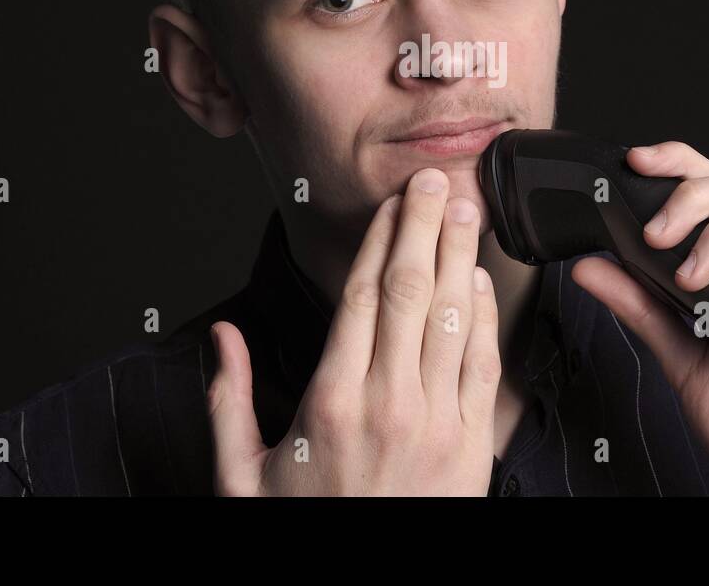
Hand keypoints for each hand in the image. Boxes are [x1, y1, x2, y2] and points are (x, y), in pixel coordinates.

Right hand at [207, 167, 501, 494]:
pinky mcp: (471, 444)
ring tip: (465, 211)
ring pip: (453, 319)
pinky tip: (480, 282)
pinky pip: (482, 365)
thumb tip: (224, 338)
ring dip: (462, 257)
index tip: (392, 202)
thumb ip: (231, 398)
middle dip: (426, 227)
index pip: (362, 295)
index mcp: (329, 401)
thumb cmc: (307, 528)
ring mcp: (435, 422)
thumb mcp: (242, 475)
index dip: (382, 238)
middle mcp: (386, 403)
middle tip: (436, 182)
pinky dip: (484, 317)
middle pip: (413, 291)